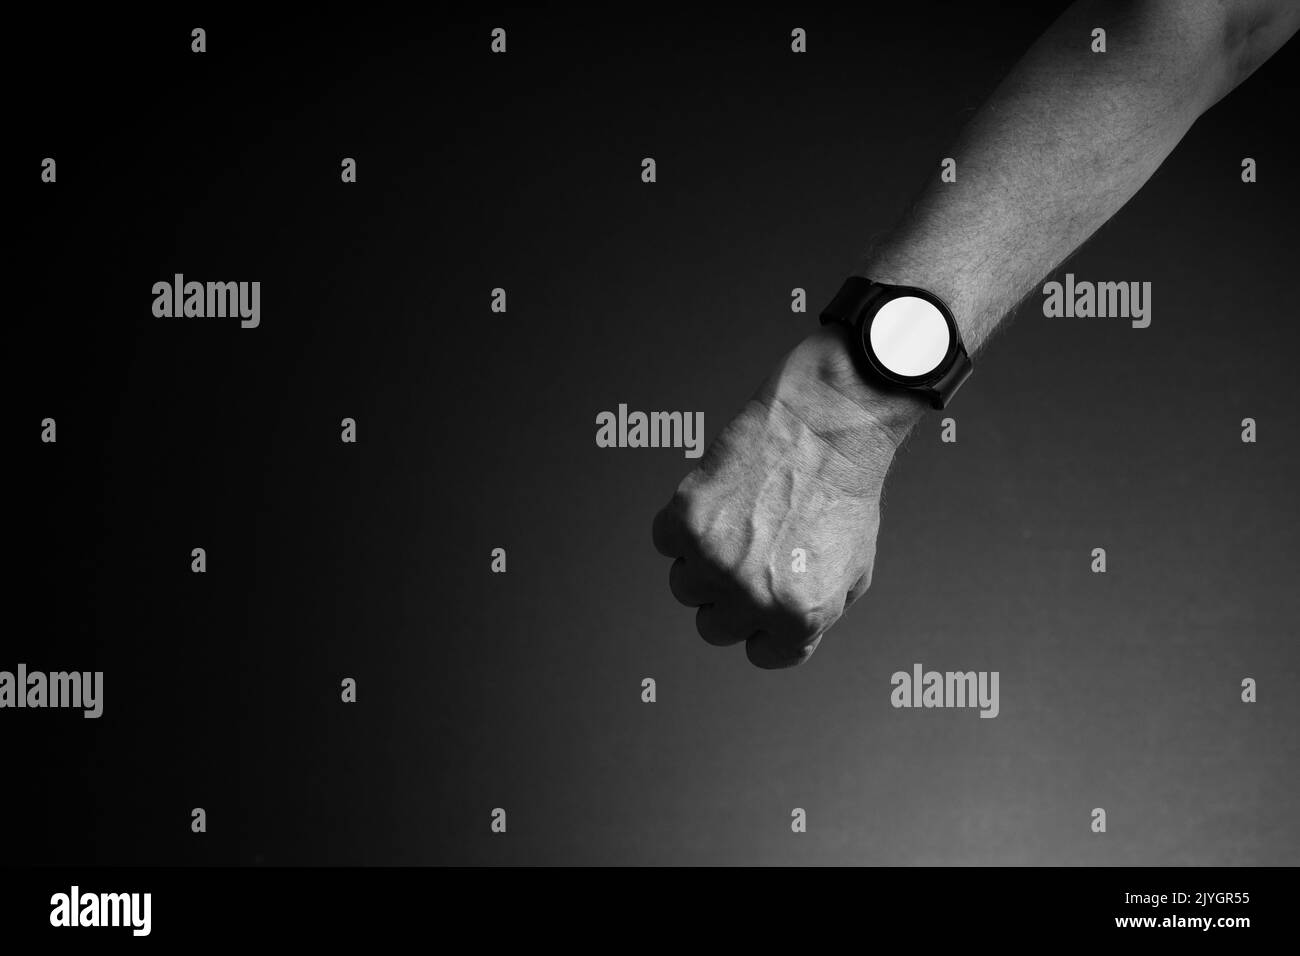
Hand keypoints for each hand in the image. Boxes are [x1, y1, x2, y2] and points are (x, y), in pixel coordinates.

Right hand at [652, 324, 926, 667]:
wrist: (825, 430)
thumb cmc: (844, 494)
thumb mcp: (853, 572)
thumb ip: (815, 615)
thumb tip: (780, 635)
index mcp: (799, 619)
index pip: (761, 653)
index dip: (765, 622)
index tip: (767, 594)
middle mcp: (753, 599)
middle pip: (714, 628)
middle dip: (730, 597)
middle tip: (750, 554)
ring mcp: (715, 563)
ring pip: (685, 587)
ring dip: (703, 560)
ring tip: (738, 520)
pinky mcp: (686, 523)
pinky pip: (665, 541)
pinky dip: (682, 522)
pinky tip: (718, 498)